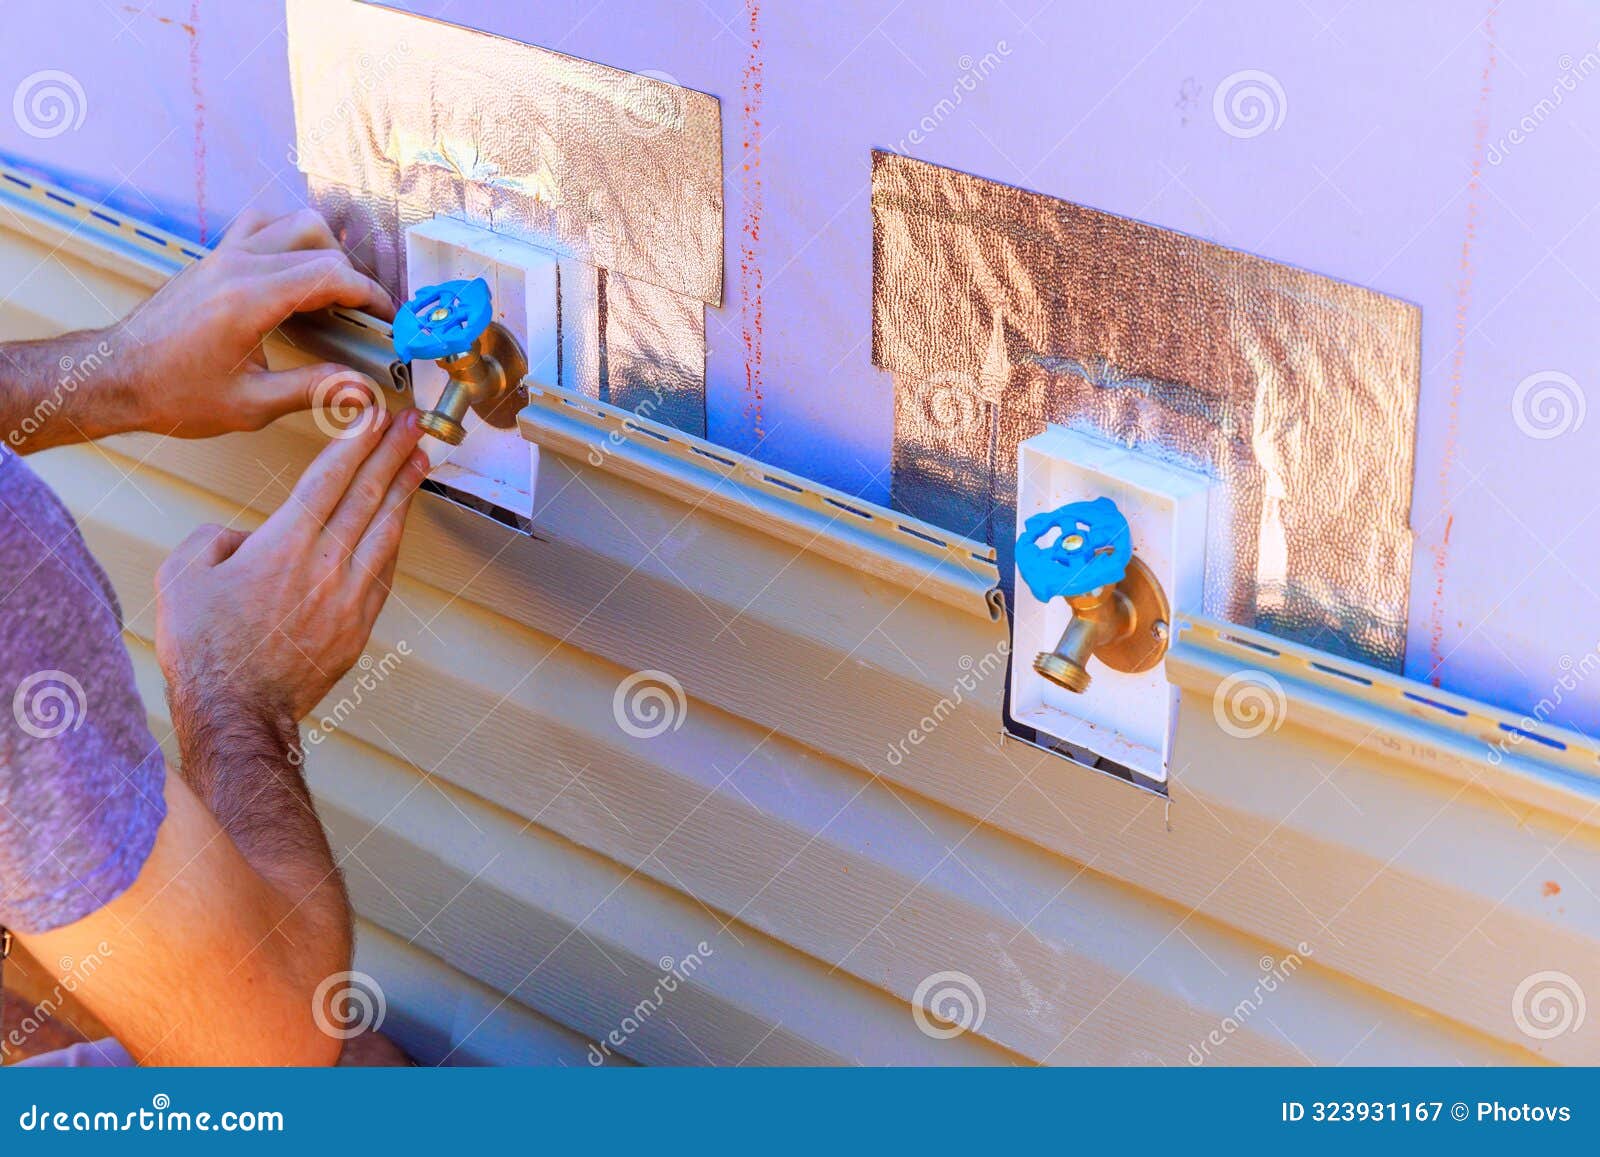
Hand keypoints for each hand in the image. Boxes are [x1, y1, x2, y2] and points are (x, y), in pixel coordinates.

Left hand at [112, 208, 394, 438]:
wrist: (117, 376)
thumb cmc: (173, 393)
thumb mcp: (251, 405)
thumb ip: (314, 390)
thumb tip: (364, 390)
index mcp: (248, 300)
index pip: (330, 274)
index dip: (370, 295)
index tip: (387, 319)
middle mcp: (236, 266)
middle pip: (319, 243)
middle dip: (353, 277)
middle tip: (364, 314)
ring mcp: (222, 256)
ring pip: (292, 223)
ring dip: (324, 249)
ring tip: (333, 291)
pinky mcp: (214, 258)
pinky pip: (262, 225)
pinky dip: (289, 239)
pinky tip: (295, 273)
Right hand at [155, 407, 425, 724]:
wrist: (238, 711)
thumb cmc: (206, 649)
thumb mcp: (183, 575)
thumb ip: (213, 537)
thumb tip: (243, 536)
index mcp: (285, 544)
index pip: (330, 477)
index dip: (357, 440)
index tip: (377, 415)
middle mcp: (326, 564)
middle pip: (368, 495)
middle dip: (393, 452)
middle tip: (414, 423)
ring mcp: (349, 596)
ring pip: (386, 530)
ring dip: (406, 491)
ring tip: (421, 461)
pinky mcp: (359, 625)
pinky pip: (384, 571)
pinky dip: (395, 540)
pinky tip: (399, 525)